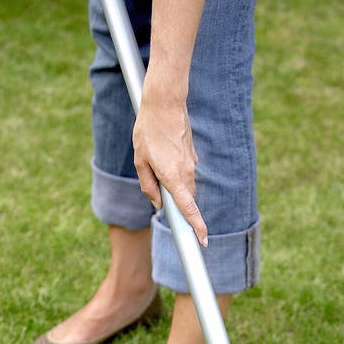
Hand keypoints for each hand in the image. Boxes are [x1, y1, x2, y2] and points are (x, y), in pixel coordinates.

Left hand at [133, 88, 207, 246]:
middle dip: (175, 203)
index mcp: (173, 177)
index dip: (197, 227)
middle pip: (185, 200)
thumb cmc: (149, 130)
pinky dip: (175, 173)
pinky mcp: (192, 156)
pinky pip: (185, 173)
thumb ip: (148, 186)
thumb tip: (157, 203)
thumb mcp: (140, 160)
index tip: (203, 241)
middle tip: (158, 191)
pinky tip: (162, 153)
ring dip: (173, 185)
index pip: (188, 209)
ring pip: (184, 187)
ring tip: (155, 161)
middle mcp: (187, 173)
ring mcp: (191, 164)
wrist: (165, 102)